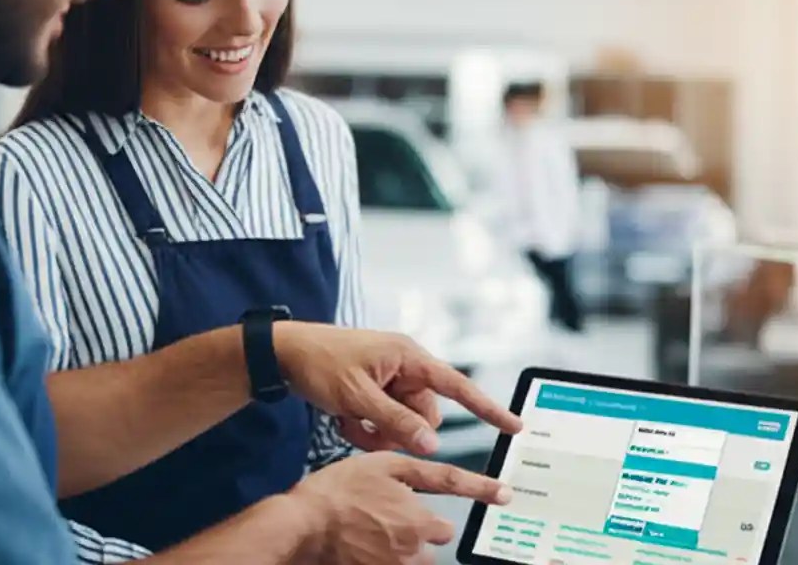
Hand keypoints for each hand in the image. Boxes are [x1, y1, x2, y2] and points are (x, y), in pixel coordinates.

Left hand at [274, 324, 522, 454]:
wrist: (284, 353)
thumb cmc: (320, 364)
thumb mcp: (358, 397)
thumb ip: (397, 421)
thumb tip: (432, 443)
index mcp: (409, 358)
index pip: (457, 386)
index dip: (487, 407)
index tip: (514, 424)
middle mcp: (405, 367)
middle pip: (425, 416)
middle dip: (399, 430)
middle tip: (365, 427)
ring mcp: (390, 379)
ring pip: (404, 424)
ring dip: (378, 432)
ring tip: (348, 421)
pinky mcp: (375, 390)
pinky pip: (386, 421)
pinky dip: (366, 427)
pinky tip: (342, 419)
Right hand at [289, 452, 511, 564]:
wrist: (304, 526)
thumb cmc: (339, 492)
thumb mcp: (381, 466)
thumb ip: (421, 473)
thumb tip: (453, 473)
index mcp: (420, 519)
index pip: (457, 508)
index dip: (484, 494)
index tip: (505, 494)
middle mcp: (415, 548)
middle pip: (435, 537)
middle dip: (422, 528)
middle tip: (391, 513)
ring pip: (416, 557)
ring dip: (405, 547)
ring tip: (375, 531)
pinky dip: (388, 556)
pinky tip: (368, 546)